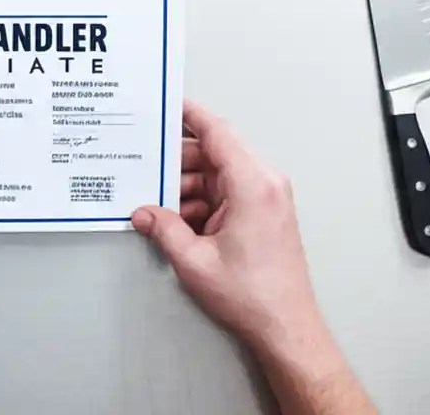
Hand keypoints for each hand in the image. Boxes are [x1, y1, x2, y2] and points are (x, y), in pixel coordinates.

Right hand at [132, 101, 374, 413]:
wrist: (286, 327)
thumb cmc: (253, 295)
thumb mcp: (194, 261)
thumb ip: (164, 229)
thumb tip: (143, 212)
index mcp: (253, 184)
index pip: (217, 132)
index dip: (190, 114)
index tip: (168, 103)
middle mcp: (264, 184)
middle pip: (213, 154)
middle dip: (177, 164)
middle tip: (144, 170)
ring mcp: (266, 199)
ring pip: (216, 176)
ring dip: (186, 188)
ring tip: (157, 208)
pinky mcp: (263, 214)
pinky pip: (225, 194)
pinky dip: (201, 203)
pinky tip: (178, 223)